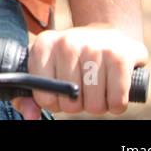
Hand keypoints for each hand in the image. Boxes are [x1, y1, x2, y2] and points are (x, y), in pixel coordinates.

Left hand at [11, 24, 147, 119]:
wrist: (109, 34)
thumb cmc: (73, 58)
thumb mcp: (47, 67)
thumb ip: (31, 94)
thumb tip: (30, 116)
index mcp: (44, 45)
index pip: (43, 96)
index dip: (54, 102)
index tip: (60, 91)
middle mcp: (67, 43)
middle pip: (70, 103)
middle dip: (78, 104)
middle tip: (83, 87)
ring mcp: (95, 48)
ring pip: (95, 105)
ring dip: (98, 104)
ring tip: (98, 86)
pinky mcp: (120, 57)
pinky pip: (116, 101)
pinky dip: (116, 104)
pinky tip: (113, 88)